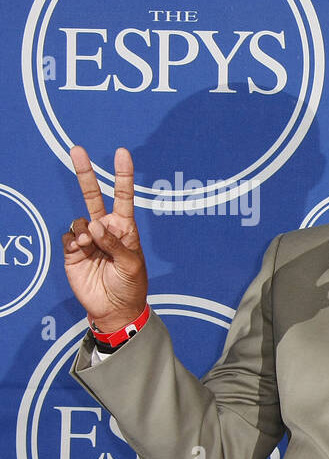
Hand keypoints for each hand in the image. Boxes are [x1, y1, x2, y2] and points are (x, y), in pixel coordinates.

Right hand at [64, 146, 147, 331]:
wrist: (114, 308)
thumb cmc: (130, 285)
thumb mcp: (131, 264)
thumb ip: (114, 243)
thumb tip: (93, 225)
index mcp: (125, 228)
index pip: (123, 196)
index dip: (123, 175)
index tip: (122, 153)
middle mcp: (105, 229)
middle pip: (92, 195)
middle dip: (85, 173)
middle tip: (77, 149)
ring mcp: (88, 238)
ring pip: (79, 220)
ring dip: (84, 230)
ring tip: (91, 246)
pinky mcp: (72, 251)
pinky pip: (68, 237)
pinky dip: (75, 242)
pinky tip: (82, 251)